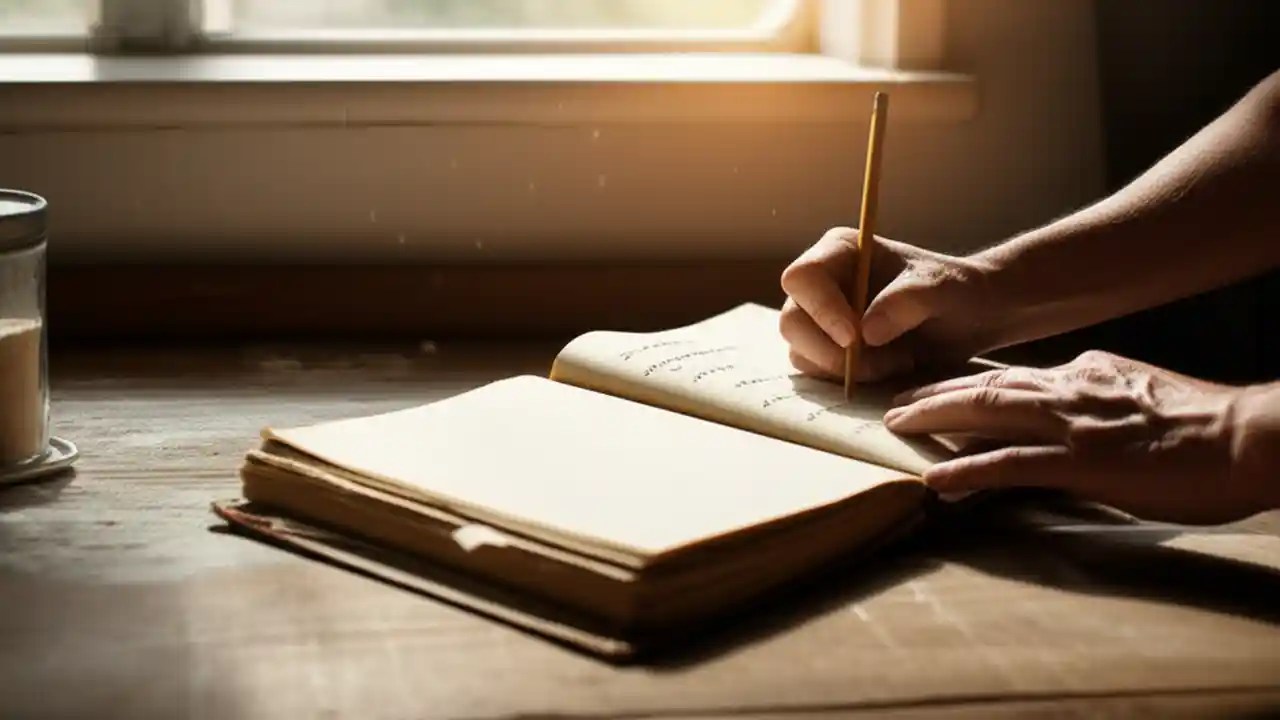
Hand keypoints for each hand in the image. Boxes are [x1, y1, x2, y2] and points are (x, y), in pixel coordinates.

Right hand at [779, 227, 1002, 382]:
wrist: (969, 318)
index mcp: (840, 251)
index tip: (853, 338)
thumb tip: (865, 331)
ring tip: (896, 361)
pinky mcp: (827, 349)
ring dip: (845, 369)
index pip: (803, 278)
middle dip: (831, 351)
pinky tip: (887, 369)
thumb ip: (907, 301)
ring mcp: (820, 318)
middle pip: (792, 321)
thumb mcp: (942, 288)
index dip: (820, 309)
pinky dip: (849, 379)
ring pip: (801, 352)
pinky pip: (817, 372)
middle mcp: (822, 283)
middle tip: (880, 364)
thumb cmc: (956, 291)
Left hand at [884, 350, 1273, 524]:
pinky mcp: (1083, 462)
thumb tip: (1071, 405)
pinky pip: (1010, 465)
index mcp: (1084, 374)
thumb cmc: (1205, 425)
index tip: (933, 388)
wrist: (1248, 437)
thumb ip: (1098, 397)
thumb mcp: (1141, 394)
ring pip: (986, 413)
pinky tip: (934, 480)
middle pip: (985, 385)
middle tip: (893, 402)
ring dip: (934, 419)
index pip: (1011, 375)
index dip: (965, 382)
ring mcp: (1072, 425)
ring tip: (894, 427)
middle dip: (934, 393)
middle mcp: (1069, 389)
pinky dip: (967, 470)